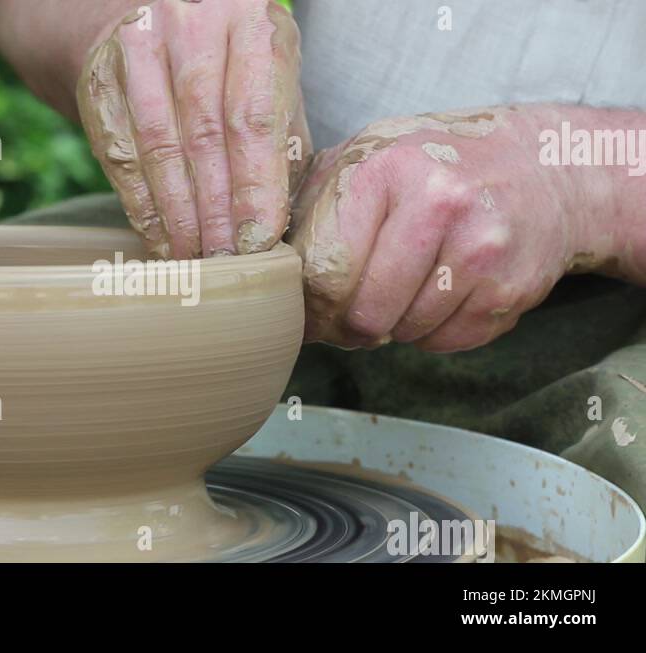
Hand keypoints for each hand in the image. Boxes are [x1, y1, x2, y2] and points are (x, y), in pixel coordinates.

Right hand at [76, 0, 311, 258]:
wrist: (155, 24)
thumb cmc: (230, 66)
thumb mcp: (272, 82)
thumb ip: (282, 141)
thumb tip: (277, 224)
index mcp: (250, 23)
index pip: (252, 116)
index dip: (254, 186)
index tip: (257, 239)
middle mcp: (192, 25)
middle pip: (203, 134)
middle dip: (214, 209)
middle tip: (224, 259)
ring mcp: (139, 48)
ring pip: (157, 147)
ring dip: (177, 214)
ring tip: (194, 258)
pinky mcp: (101, 79)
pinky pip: (121, 155)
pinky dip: (142, 206)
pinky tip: (161, 239)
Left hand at [287, 107, 591, 352]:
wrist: (540, 168)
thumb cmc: (433, 167)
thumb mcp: (366, 160)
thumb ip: (311, 209)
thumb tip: (262, 273)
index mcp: (387, 170)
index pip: (326, 271)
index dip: (311, 303)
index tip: (310, 308)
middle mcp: (440, 204)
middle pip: (365, 313)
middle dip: (349, 324)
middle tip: (351, 312)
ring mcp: (482, 248)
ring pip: (405, 333)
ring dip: (393, 326)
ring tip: (403, 287)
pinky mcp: (511, 289)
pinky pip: (445, 343)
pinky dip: (432, 332)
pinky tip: (439, 292)